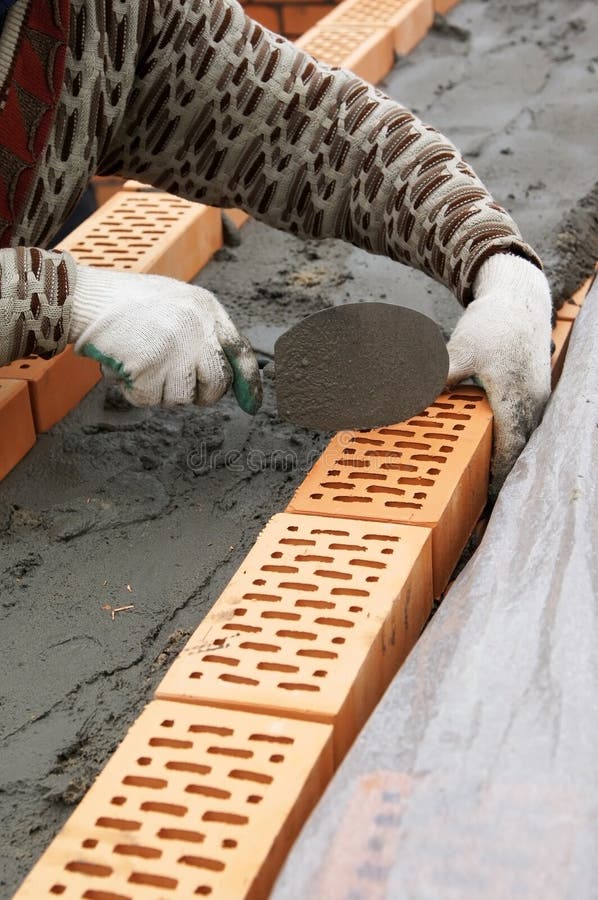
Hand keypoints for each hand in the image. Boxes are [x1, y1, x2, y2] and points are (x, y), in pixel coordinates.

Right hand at [68, 266, 261, 412]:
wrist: (87, 298)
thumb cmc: (127, 302)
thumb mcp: (178, 303)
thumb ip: (202, 331)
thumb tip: (220, 375)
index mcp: (207, 310)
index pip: (240, 353)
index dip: (248, 384)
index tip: (252, 405)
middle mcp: (198, 330)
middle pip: (216, 385)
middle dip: (198, 394)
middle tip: (172, 380)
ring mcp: (175, 350)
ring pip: (182, 398)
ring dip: (160, 391)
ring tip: (141, 363)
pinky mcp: (150, 368)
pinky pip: (150, 401)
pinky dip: (135, 392)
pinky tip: (125, 368)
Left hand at [446, 253, 551, 496]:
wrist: (521, 300)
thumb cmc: (495, 324)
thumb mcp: (463, 349)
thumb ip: (437, 377)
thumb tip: (406, 396)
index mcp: (517, 404)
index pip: (509, 456)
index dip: (495, 483)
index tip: (478, 503)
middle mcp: (531, 408)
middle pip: (515, 455)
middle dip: (495, 478)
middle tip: (473, 503)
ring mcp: (533, 403)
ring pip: (518, 442)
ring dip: (499, 460)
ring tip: (477, 483)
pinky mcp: (528, 396)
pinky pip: (518, 427)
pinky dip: (503, 440)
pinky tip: (483, 445)